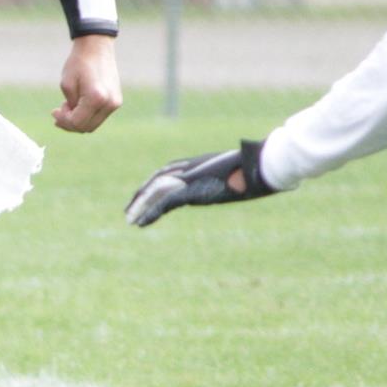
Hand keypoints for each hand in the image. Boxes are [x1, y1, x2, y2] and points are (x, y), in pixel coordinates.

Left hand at [54, 34, 120, 131]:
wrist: (97, 46)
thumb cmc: (79, 62)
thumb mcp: (66, 84)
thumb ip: (69, 106)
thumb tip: (72, 120)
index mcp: (96, 98)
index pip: (77, 123)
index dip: (63, 121)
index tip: (54, 112)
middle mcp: (109, 103)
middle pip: (87, 127)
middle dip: (70, 123)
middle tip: (59, 111)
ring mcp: (115, 103)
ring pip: (93, 124)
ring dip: (79, 120)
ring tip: (68, 106)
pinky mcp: (116, 100)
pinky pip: (99, 116)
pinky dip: (87, 115)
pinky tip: (79, 104)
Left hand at [125, 139, 276, 226]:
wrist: (257, 166)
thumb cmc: (255, 168)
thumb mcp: (242, 173)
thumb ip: (236, 176)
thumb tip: (248, 182)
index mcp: (197, 164)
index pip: (167, 173)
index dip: (153, 184)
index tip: (144, 194)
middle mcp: (188, 169)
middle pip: (156, 181)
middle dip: (141, 195)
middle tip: (129, 210)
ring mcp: (188, 178)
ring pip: (155, 192)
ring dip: (140, 206)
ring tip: (130, 220)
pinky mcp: (190, 190)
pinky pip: (163, 203)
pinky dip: (149, 212)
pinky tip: (139, 222)